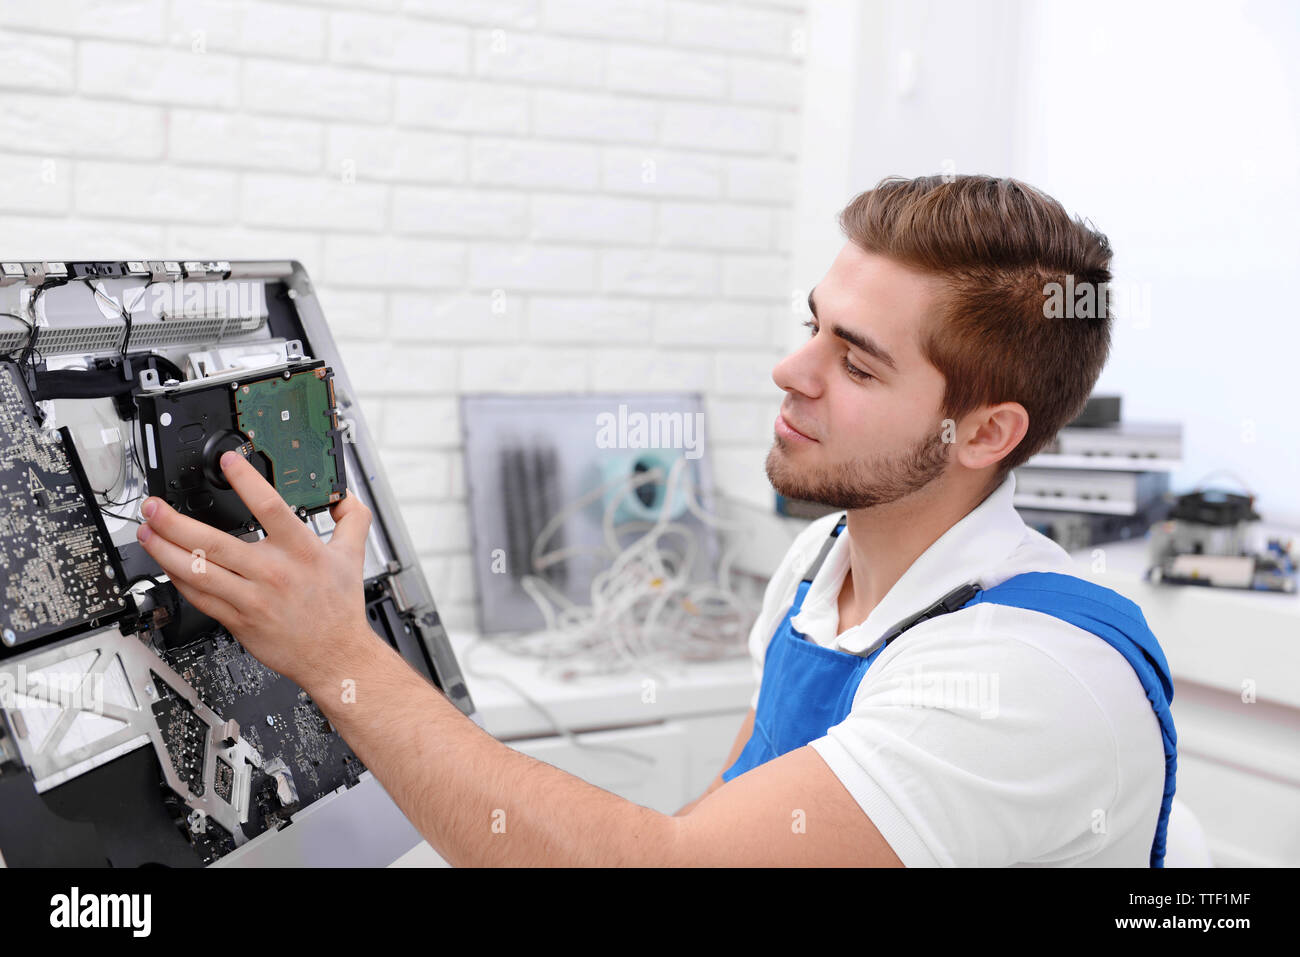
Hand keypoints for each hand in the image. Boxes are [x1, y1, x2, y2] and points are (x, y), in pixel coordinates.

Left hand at [134, 450, 373, 685]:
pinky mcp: (237, 620)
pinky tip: (165, 565)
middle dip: (174, 522)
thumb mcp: (354, 555)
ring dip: (164, 551)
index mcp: (300, 550)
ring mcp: (251, 598)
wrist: (335, 656)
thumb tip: (344, 494)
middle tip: (153, 506)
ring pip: (198, 571)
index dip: (245, 481)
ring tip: (145, 532)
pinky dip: (178, 579)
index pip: (269, 507)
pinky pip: (199, 598)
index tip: (226, 461)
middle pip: (213, 543)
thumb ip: (353, 518)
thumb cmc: (340, 609)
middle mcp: (272, 572)